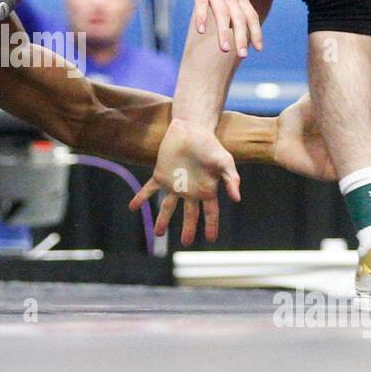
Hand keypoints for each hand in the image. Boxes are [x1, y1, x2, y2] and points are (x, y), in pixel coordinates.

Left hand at [129, 119, 240, 245]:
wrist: (191, 128)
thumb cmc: (210, 144)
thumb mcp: (225, 161)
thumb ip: (231, 179)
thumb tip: (237, 199)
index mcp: (207, 189)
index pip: (210, 213)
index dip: (211, 226)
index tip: (211, 239)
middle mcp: (190, 190)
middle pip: (189, 214)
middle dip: (188, 229)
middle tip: (186, 243)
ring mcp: (175, 184)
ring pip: (168, 207)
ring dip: (162, 220)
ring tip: (157, 234)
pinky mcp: (160, 175)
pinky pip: (149, 190)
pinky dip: (140, 198)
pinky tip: (133, 207)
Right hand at [181, 0, 261, 56]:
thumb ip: (232, 0)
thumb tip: (236, 16)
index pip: (250, 15)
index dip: (255, 31)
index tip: (259, 49)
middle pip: (238, 18)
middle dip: (241, 37)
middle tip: (244, 55)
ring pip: (222, 13)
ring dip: (223, 31)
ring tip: (224, 49)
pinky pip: (202, 2)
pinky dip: (202, 16)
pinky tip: (201, 30)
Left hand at [271, 94, 370, 180]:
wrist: (277, 134)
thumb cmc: (297, 117)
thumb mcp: (318, 99)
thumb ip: (331, 88)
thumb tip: (342, 64)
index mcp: (345, 130)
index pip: (369, 128)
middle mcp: (345, 145)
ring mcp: (340, 159)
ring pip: (367, 160)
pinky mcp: (331, 172)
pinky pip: (352, 174)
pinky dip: (366, 172)